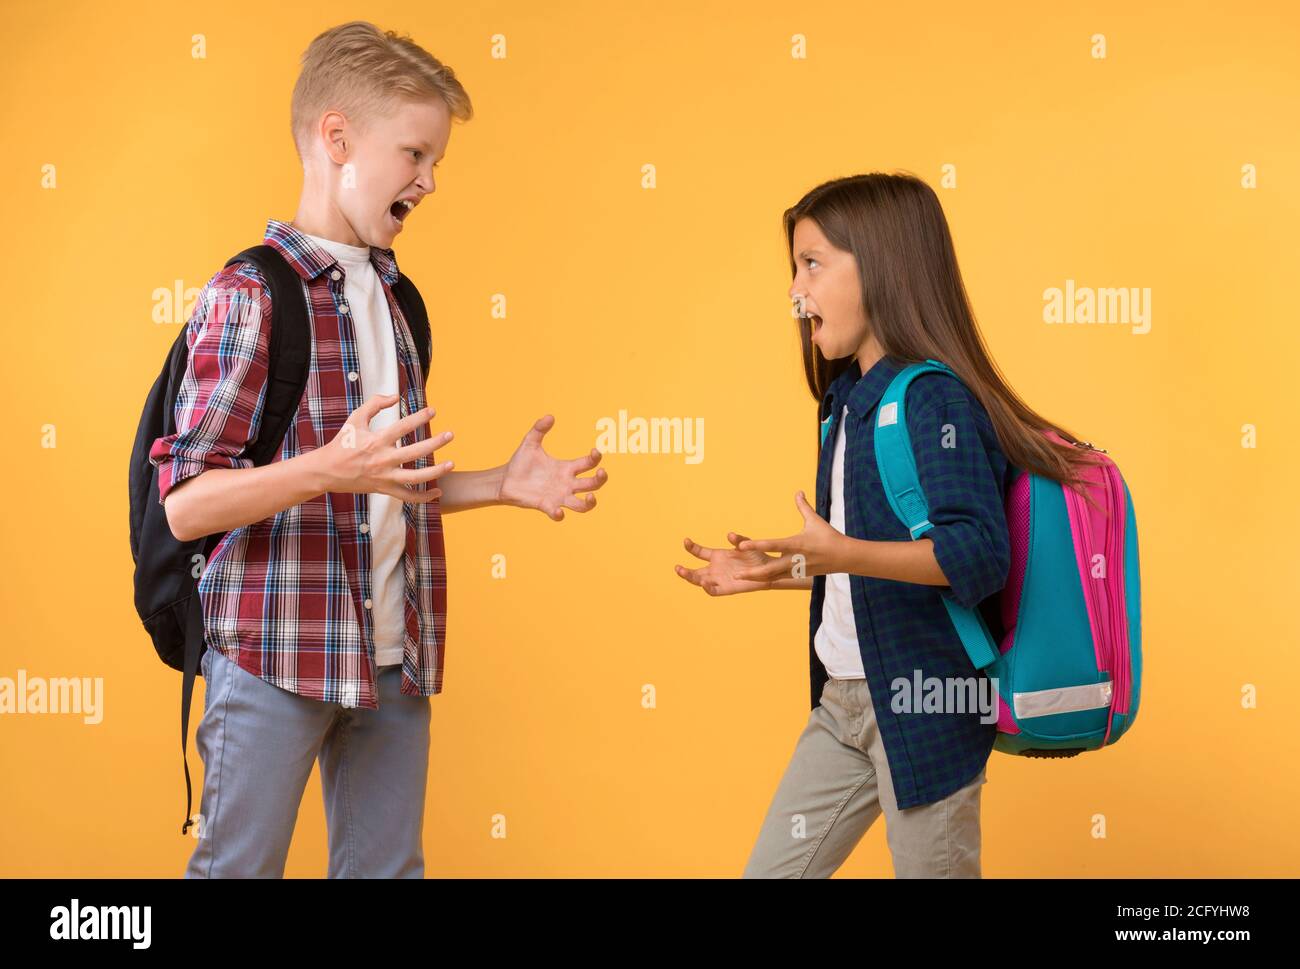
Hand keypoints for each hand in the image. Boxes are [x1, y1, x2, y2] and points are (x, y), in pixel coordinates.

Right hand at [315, 393, 453, 500]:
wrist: (326, 471)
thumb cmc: (342, 443)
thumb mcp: (355, 418)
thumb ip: (375, 403)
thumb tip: (395, 397)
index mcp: (376, 441)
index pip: (402, 427)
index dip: (419, 417)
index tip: (433, 411)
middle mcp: (382, 459)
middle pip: (414, 452)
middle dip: (435, 443)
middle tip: (450, 435)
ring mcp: (384, 476)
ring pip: (414, 477)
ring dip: (435, 472)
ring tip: (452, 464)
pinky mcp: (384, 489)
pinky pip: (407, 496)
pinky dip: (423, 497)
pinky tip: (437, 492)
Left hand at [498, 415, 607, 519]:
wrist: (505, 479)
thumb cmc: (520, 462)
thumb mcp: (530, 443)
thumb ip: (539, 429)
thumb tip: (550, 416)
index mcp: (566, 468)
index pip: (588, 464)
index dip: (595, 458)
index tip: (595, 451)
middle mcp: (566, 484)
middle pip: (592, 484)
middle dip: (601, 479)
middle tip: (602, 472)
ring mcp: (558, 497)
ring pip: (582, 505)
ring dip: (590, 503)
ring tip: (590, 497)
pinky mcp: (546, 506)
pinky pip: (557, 513)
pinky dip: (559, 514)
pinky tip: (558, 511)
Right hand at [675, 532, 777, 595]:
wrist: (767, 571)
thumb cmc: (757, 555)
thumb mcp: (747, 544)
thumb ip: (739, 539)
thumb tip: (730, 535)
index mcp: (717, 556)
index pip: (699, 552)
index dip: (691, 547)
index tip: (686, 541)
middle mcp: (715, 568)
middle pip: (695, 571)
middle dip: (685, 571)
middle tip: (677, 567)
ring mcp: (720, 579)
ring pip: (700, 581)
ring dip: (691, 579)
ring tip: (684, 574)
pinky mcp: (727, 589)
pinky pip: (714, 591)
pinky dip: (708, 589)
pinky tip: (703, 583)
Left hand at [731, 491, 848, 582]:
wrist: (844, 557)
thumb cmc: (828, 536)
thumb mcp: (815, 521)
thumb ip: (803, 507)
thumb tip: (798, 491)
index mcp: (797, 544)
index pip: (774, 545)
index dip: (757, 545)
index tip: (742, 546)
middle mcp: (795, 559)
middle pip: (770, 568)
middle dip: (753, 572)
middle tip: (736, 574)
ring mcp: (796, 570)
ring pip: (773, 577)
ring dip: (756, 578)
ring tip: (738, 578)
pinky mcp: (798, 576)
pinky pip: (779, 579)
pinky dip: (766, 580)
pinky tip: (754, 581)